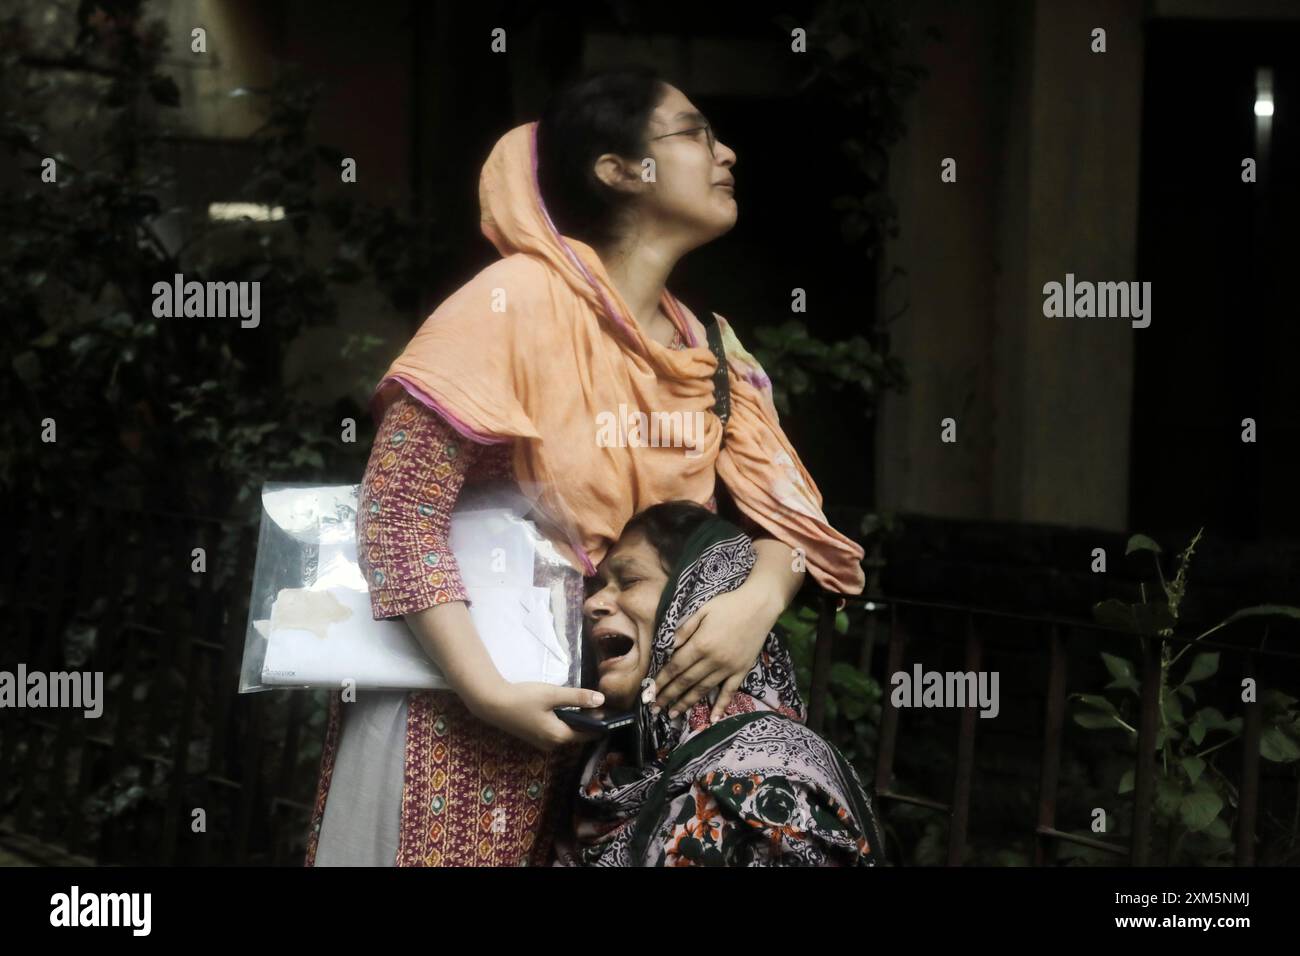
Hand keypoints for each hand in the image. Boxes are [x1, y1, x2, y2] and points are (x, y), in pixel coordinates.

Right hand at [475, 682, 604, 752]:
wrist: (492, 703)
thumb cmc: (523, 698)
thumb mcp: (552, 694)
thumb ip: (577, 698)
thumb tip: (601, 701)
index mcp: (559, 736)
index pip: (588, 735)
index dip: (601, 725)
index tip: (613, 715)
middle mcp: (552, 744)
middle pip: (577, 734)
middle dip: (588, 722)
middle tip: (599, 705)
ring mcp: (541, 742)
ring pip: (566, 732)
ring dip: (575, 721)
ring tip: (584, 705)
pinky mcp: (534, 736)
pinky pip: (555, 731)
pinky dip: (563, 721)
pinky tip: (563, 708)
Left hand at [649, 584, 780, 723]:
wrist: (759, 606)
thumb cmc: (727, 605)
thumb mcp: (701, 611)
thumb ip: (683, 630)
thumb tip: (667, 648)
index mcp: (700, 644)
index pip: (675, 667)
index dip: (662, 681)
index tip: (650, 692)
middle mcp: (713, 659)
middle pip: (686, 681)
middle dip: (669, 696)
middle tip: (656, 708)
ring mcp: (728, 667)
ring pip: (703, 689)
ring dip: (687, 703)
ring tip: (673, 714)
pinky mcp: (742, 670)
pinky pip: (729, 691)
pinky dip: (721, 706)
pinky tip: (713, 719)